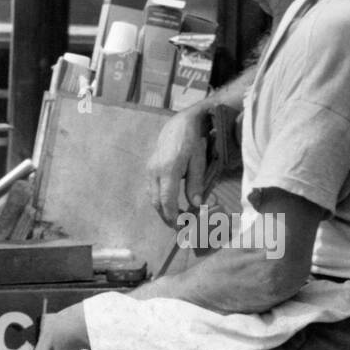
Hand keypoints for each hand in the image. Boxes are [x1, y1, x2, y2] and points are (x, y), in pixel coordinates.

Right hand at [147, 107, 207, 225]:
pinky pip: (152, 188)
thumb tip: (196, 205)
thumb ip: (196, 183)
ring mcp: (150, 169)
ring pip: (152, 196)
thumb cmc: (193, 140)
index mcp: (168, 169)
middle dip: (166, 217)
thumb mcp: (199, 161)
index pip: (166, 200)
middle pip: (156, 202)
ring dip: (163, 209)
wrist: (179, 123)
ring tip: (177, 216)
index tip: (181, 226)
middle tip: (180, 226)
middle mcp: (155, 171)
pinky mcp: (150, 167)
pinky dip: (160, 199)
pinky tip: (171, 202)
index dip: (173, 216)